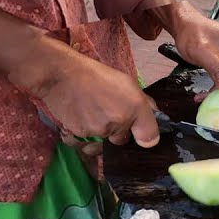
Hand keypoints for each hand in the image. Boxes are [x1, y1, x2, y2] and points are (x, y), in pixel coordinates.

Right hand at [6, 39, 159, 155]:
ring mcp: (98, 132)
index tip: (137, 131)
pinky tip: (80, 120)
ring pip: (102, 144)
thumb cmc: (97, 75)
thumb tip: (155, 115)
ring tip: (91, 117)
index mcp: (134, 108)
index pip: (149, 137)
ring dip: (99, 136)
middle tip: (107, 115)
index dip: (141, 134)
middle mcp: (119, 124)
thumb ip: (143, 102)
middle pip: (122, 140)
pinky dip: (82, 136)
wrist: (63, 75)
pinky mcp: (79, 137)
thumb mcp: (127, 82)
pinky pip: (84, 144)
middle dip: (118, 132)